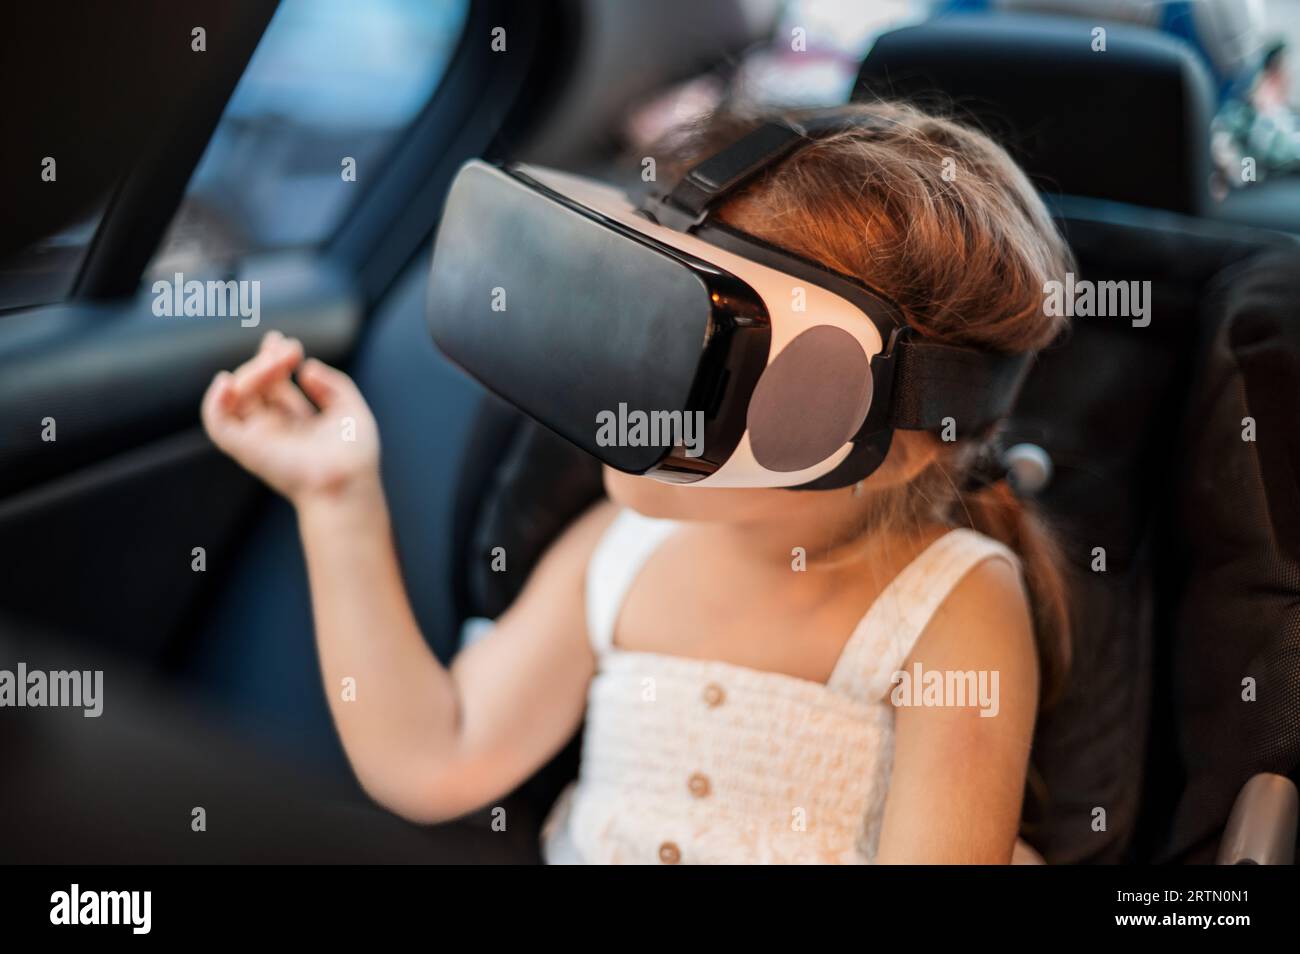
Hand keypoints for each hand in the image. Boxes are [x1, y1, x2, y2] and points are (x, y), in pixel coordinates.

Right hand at [201, 331, 379, 506]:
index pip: (275, 386)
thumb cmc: (354, 455)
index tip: (286, 343)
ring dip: (251, 372)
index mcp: (297, 423)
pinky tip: (227, 380)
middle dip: (268, 361)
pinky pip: (217, 423)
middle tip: (290, 349)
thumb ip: (333, 384)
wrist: (347, 481)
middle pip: (257, 386)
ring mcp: (259, 438)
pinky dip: (214, 401)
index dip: (274, 360)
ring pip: (238, 396)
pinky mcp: (246, 448)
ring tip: (275, 360)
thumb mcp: (351, 410)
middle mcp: (275, 430)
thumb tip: (306, 368)